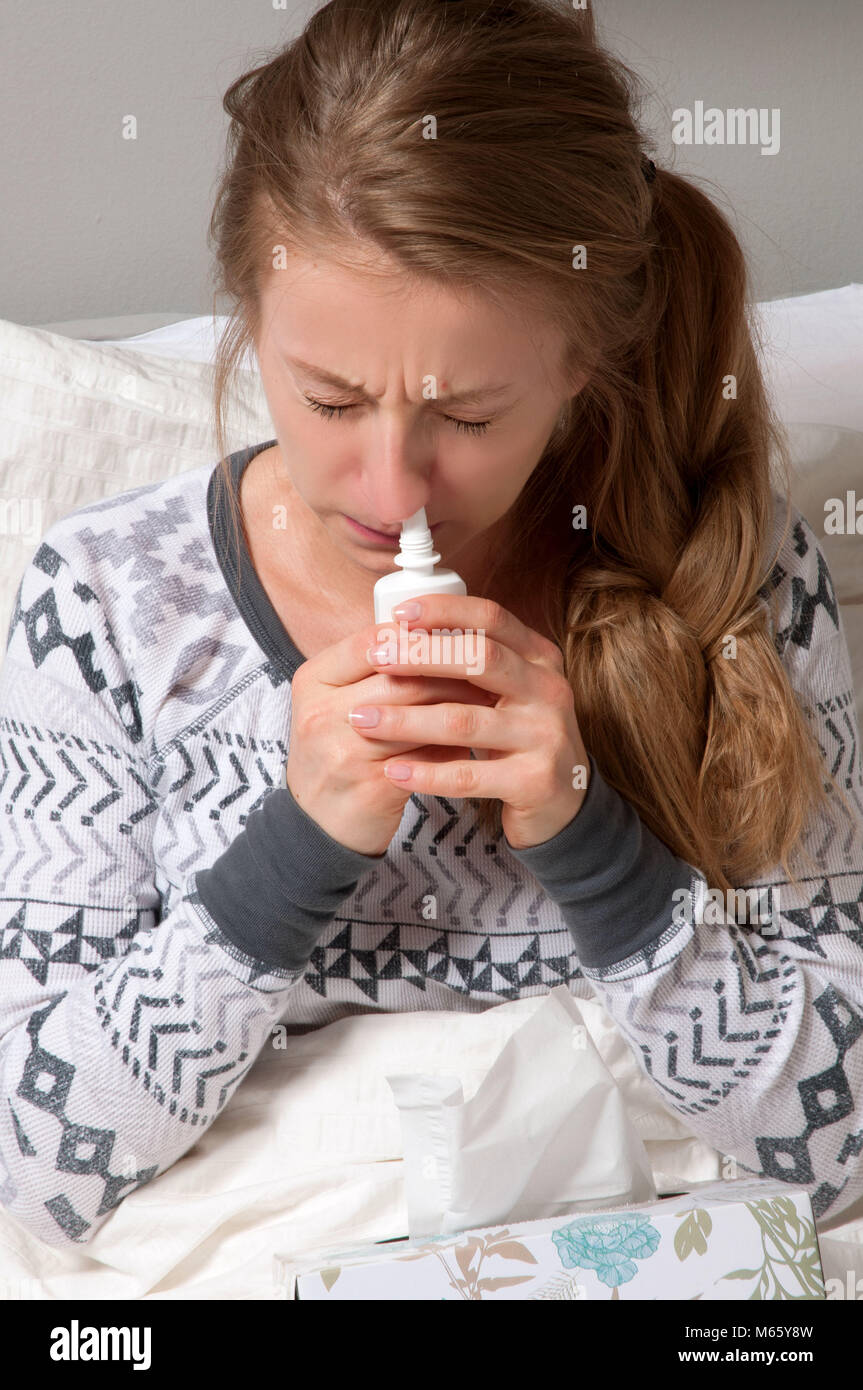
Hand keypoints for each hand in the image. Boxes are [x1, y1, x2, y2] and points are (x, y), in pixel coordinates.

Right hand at [284, 617, 497, 856]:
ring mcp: (345, 752)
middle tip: (490, 667)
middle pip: (401, 676)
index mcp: (313, 681)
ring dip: (461, 705)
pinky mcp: (373, 786)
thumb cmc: (338, 753)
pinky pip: (429, 756)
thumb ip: (375, 671)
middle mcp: (321, 714)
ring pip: (419, 715)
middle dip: (451, 670)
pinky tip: (475, 739)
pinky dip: (455, 745)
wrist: (319, 826)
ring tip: (490, 698)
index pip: (371, 641)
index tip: (456, 634)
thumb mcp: (336, 704)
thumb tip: (444, 633)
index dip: (419, 635)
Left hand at [350, 594, 591, 849]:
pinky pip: (469, 774)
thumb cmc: (519, 735)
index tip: (399, 614)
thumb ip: (471, 661)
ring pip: (464, 721)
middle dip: (420, 656)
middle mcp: (549, 690)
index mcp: (539, 657)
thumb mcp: (510, 689)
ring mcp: (545, 736)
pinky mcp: (534, 781)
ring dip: (406, 720)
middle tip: (375, 659)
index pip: (492, 618)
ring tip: (362, 719)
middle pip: (480, 659)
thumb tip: (399, 632)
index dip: (444, 611)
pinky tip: (392, 771)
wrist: (563, 801)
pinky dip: (426, 773)